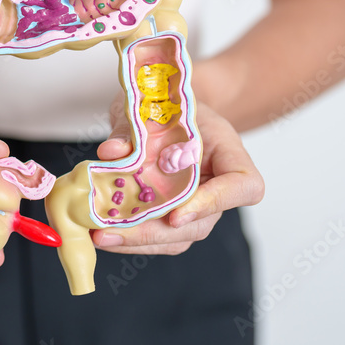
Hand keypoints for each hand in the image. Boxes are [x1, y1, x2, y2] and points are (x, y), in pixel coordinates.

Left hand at [92, 100, 264, 254]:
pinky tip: (103, 233)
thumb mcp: (150, 104)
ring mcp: (198, 204)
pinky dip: (131, 238)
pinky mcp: (174, 214)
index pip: (243, 186)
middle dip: (154, 233)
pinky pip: (159, 235)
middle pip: (201, 223)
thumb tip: (111, 152)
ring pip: (178, 236)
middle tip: (112, 232)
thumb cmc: (167, 103)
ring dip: (138, 241)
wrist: (167, 106)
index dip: (214, 203)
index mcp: (228, 151)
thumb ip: (132, 128)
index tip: (176, 214)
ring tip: (100, 236)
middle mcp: (218, 185)